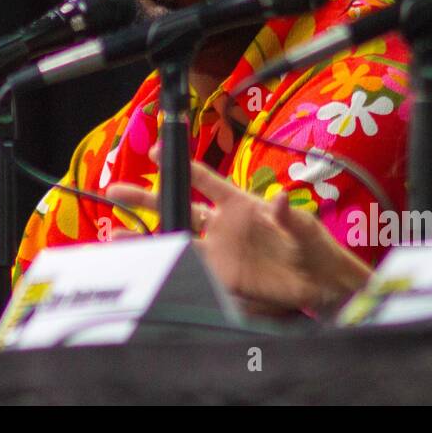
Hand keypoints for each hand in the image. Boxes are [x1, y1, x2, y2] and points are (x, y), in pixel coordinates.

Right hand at [105, 150, 370, 314]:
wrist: (316, 281)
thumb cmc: (311, 244)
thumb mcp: (301, 226)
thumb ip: (286, 214)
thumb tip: (281, 197)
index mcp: (239, 203)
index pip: (205, 180)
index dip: (181, 165)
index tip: (154, 152)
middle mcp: (223, 223)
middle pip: (179, 204)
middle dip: (147, 197)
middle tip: (117, 190)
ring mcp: (219, 249)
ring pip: (175, 237)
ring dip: (146, 235)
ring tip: (115, 234)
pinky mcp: (220, 274)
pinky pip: (187, 266)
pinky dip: (164, 263)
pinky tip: (142, 263)